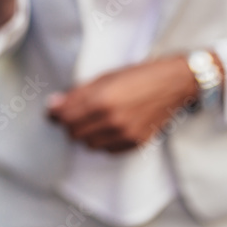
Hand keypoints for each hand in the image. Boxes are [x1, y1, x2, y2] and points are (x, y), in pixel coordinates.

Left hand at [47, 56, 199, 152]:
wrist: (173, 84)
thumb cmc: (138, 75)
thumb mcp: (104, 77)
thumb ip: (77, 93)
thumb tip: (53, 105)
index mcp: (101, 99)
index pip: (64, 117)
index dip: (55, 114)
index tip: (54, 112)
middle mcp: (112, 120)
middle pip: (74, 133)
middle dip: (70, 124)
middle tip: (75, 114)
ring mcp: (125, 134)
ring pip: (89, 144)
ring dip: (86, 134)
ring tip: (94, 119)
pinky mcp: (135, 143)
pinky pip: (107, 150)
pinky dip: (103, 141)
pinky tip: (108, 127)